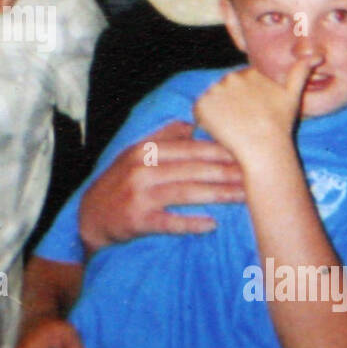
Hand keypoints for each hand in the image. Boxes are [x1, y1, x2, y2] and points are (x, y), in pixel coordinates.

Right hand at [78, 121, 244, 254]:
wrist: (90, 216)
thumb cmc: (117, 182)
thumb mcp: (133, 153)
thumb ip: (162, 137)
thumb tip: (191, 123)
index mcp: (144, 151)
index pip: (189, 148)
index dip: (220, 150)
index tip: (247, 152)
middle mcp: (142, 170)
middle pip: (193, 169)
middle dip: (227, 171)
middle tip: (256, 175)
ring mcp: (140, 196)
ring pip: (187, 193)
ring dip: (219, 194)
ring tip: (244, 197)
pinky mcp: (138, 221)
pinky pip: (170, 222)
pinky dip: (192, 223)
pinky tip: (212, 224)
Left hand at [193, 58, 318, 162]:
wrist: (264, 147)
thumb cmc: (280, 124)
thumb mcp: (293, 95)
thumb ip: (300, 70)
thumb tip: (317, 54)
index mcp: (250, 72)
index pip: (241, 83)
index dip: (245, 100)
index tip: (253, 113)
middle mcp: (231, 77)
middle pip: (225, 90)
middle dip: (230, 104)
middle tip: (244, 122)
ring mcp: (214, 90)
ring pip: (213, 100)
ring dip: (218, 111)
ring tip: (235, 126)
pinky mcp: (202, 105)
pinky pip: (200, 112)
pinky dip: (206, 120)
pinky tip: (222, 131)